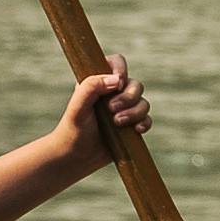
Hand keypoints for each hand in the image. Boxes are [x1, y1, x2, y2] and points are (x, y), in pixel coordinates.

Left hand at [52, 61, 144, 175]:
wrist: (76, 156)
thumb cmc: (73, 129)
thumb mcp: (77, 106)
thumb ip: (91, 86)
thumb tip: (117, 80)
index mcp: (99, 82)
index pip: (116, 63)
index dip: (121, 69)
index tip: (117, 84)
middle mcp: (113, 93)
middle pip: (135, 84)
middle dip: (128, 97)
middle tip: (111, 110)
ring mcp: (124, 109)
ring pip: (143, 102)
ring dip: (134, 112)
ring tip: (117, 123)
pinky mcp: (131, 125)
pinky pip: (146, 119)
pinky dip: (144, 123)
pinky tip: (135, 130)